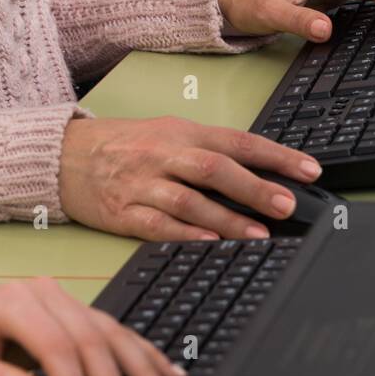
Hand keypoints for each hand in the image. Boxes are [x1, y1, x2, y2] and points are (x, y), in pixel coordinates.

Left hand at [0, 279, 184, 375]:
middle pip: (90, 338)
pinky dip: (140, 350)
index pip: (56, 348)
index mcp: (15, 303)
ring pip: (110, 330)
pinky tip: (163, 367)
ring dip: (140, 366)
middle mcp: (45, 294)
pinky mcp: (74, 308)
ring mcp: (63, 298)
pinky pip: (112, 328)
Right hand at [59, 115, 327, 242]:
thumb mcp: (167, 133)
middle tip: (287, 204)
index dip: (276, 156)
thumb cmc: (124, 145)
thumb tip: (258, 171)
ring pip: (190, 200)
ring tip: (258, 234)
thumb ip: (208, 150)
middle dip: (254, 187)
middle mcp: (164, 155)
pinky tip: (208, 244)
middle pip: (215, 168)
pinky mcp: (124, 211)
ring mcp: (143, 184)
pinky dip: (185, 234)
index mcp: (181, 132)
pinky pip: (158, 224)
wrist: (65, 154)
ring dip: (226, 219)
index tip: (309, 170)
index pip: (237, 141)